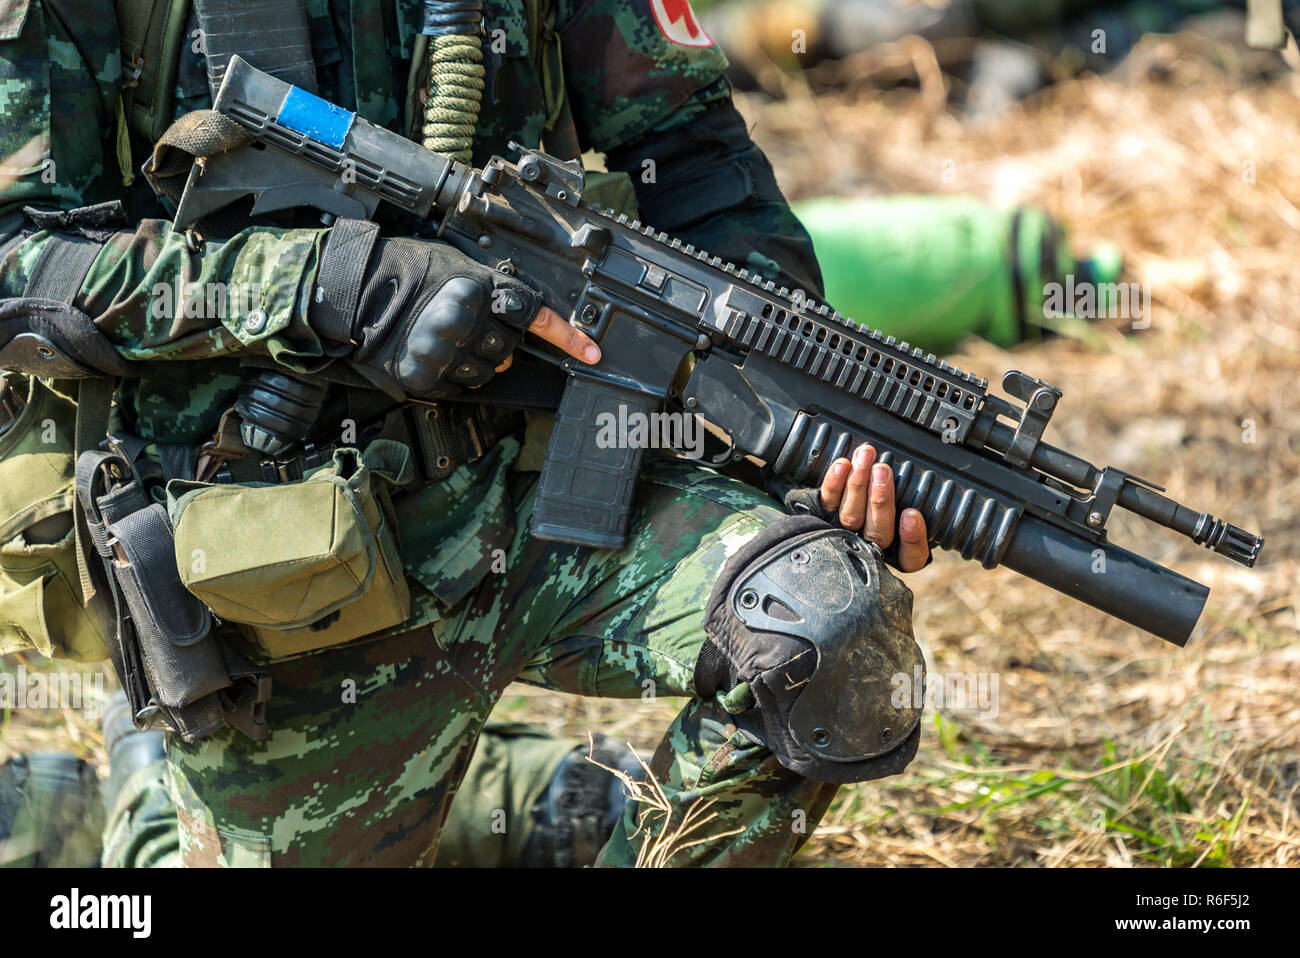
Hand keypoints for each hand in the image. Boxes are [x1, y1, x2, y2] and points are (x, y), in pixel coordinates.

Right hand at [341, 237, 600, 399]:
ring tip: (450, 339)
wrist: (359, 293)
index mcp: (479, 291)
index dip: (567, 338)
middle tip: (473, 328)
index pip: (536, 317)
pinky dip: (454, 373)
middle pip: (509, 349)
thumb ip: (494, 288)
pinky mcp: (428, 376)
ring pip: (487, 372)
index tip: (592, 353)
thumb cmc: (408, 271)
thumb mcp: (459, 265)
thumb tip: (520, 310)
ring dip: (477, 361)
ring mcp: (445, 353)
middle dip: (498, 343)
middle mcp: (465, 324)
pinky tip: (437, 354)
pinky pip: (460, 385)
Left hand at [819, 443, 929, 571]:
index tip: (912, 514)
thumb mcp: (908, 502)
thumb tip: (938, 471)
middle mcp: (871, 546)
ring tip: (865, 458)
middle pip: (878, 532)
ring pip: (852, 516)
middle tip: (882, 470)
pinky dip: (834, 483)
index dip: (912, 538)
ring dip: (858, 484)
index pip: (911, 557)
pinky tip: (842, 465)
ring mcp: (845, 534)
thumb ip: (915, 496)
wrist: (837, 505)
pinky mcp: (822, 517)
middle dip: (880, 499)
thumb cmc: (891, 498)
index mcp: (898, 551)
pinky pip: (828, 503)